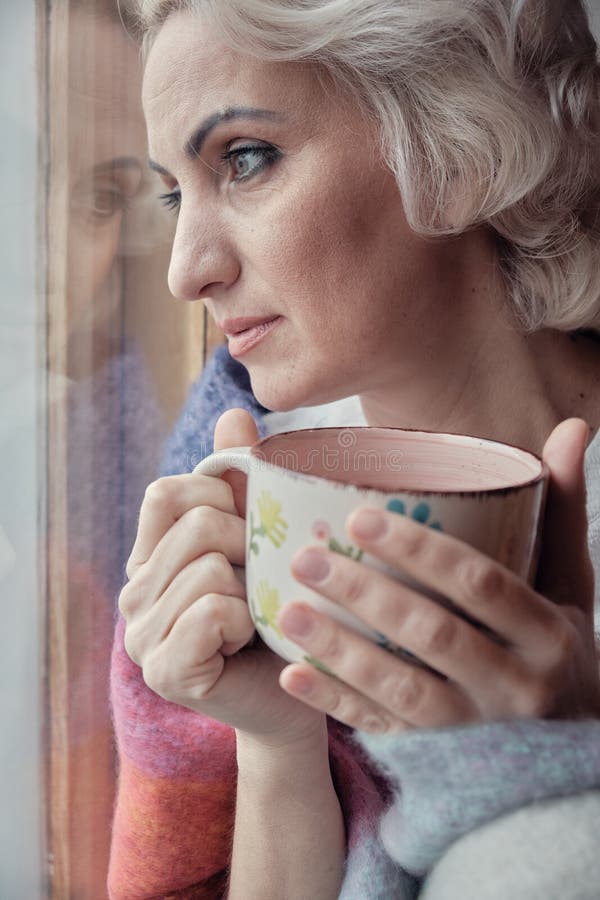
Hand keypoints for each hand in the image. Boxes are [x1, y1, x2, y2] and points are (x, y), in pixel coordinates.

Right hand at [119, 408, 324, 744]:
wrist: (293, 697)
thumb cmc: (279, 614)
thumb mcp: (260, 540)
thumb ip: (240, 479)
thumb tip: (233, 413)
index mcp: (151, 556)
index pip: (167, 491)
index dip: (221, 498)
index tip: (250, 533)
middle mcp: (134, 593)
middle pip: (196, 525)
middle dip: (248, 546)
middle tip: (261, 583)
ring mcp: (142, 636)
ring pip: (208, 568)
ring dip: (251, 590)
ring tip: (257, 615)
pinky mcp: (165, 672)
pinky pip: (210, 613)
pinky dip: (245, 621)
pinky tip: (250, 641)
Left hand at [277, 419, 599, 732]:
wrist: (574, 742)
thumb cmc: (558, 637)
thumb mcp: (570, 578)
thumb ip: (561, 507)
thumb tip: (572, 425)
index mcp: (548, 633)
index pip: (483, 586)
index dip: (423, 552)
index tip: (360, 517)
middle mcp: (516, 685)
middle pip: (436, 636)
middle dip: (368, 597)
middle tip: (307, 556)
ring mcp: (477, 727)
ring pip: (405, 691)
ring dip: (341, 651)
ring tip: (287, 611)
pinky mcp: (442, 753)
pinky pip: (386, 732)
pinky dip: (336, 705)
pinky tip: (290, 675)